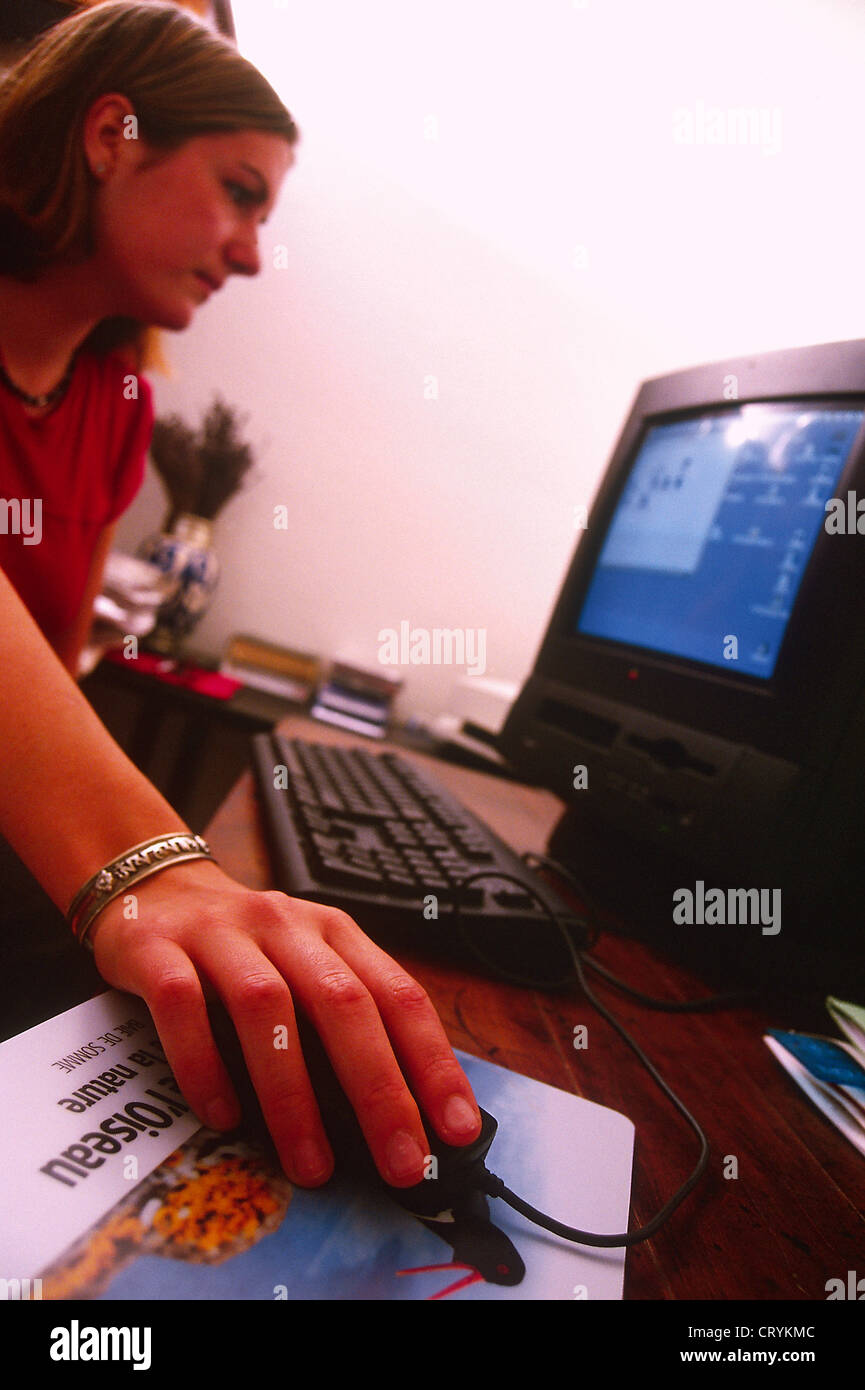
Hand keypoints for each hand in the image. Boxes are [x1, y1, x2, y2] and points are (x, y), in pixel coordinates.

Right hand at [86, 858, 481, 1186]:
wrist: (153, 887)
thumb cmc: (244, 947)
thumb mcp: (306, 963)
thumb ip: (345, 1018)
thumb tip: (397, 1114)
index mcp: (333, 932)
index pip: (397, 994)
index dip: (432, 1061)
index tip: (456, 1128)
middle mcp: (285, 925)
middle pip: (342, 1002)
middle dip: (379, 1090)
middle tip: (401, 1163)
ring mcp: (220, 934)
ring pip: (266, 1007)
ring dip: (292, 1094)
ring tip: (312, 1164)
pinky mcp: (158, 950)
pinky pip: (183, 1006)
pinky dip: (204, 1064)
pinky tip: (223, 1116)